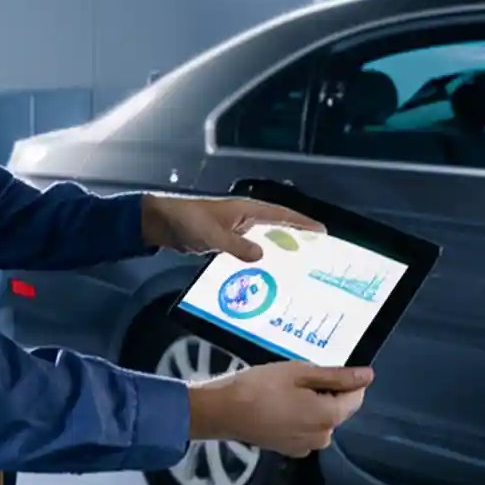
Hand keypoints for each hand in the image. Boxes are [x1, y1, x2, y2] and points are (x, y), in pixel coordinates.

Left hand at [141, 194, 324, 261]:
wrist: (162, 224)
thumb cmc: (188, 222)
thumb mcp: (212, 235)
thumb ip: (236, 246)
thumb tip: (262, 256)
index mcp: (246, 210)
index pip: (280, 215)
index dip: (302, 223)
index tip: (322, 231)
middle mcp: (245, 218)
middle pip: (277, 227)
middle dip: (297, 238)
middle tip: (317, 254)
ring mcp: (236, 229)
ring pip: (265, 239)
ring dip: (279, 250)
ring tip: (299, 267)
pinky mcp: (226, 241)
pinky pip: (250, 250)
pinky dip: (261, 259)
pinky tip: (267, 274)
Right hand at [187, 361, 372, 456]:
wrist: (224, 411)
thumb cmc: (262, 386)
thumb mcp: (300, 372)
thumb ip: (337, 376)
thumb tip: (368, 375)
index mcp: (329, 416)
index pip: (356, 397)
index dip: (346, 379)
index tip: (320, 368)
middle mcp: (323, 437)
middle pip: (339, 408)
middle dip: (326, 391)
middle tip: (298, 376)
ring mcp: (306, 446)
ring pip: (322, 418)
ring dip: (313, 402)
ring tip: (287, 388)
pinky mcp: (291, 449)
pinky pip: (307, 428)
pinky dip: (300, 415)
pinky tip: (280, 404)